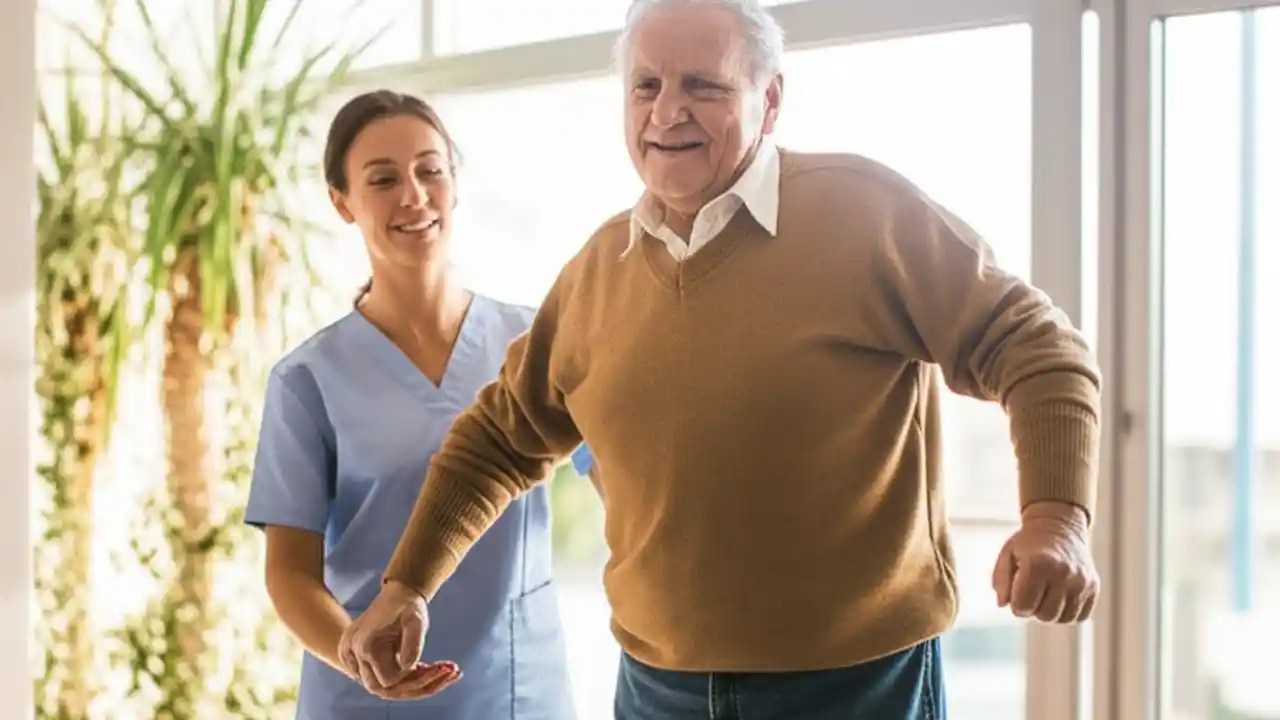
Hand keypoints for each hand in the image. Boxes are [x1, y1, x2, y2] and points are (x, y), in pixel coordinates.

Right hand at [338, 580, 459, 696]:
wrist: (396, 596)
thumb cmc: (408, 607)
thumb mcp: (417, 620)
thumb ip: (413, 643)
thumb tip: (408, 668)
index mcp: (366, 645)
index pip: (389, 680)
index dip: (410, 678)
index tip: (429, 666)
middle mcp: (352, 654)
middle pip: (379, 687)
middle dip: (407, 685)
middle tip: (432, 672)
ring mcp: (348, 657)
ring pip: (375, 685)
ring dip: (401, 683)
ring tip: (424, 669)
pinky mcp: (350, 658)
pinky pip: (371, 677)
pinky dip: (391, 677)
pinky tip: (413, 669)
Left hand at [991, 501, 1099, 623]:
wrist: (1059, 527)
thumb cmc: (1029, 543)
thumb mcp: (1007, 555)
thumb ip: (1000, 581)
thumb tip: (1003, 604)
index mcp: (1038, 563)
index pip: (1023, 607)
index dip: (1017, 604)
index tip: (1018, 591)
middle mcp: (1063, 572)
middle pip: (1045, 616)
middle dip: (1035, 608)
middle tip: (1033, 591)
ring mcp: (1081, 581)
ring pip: (1064, 619)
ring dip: (1052, 612)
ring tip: (1046, 593)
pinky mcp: (1094, 587)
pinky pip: (1080, 616)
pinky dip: (1068, 612)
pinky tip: (1061, 597)